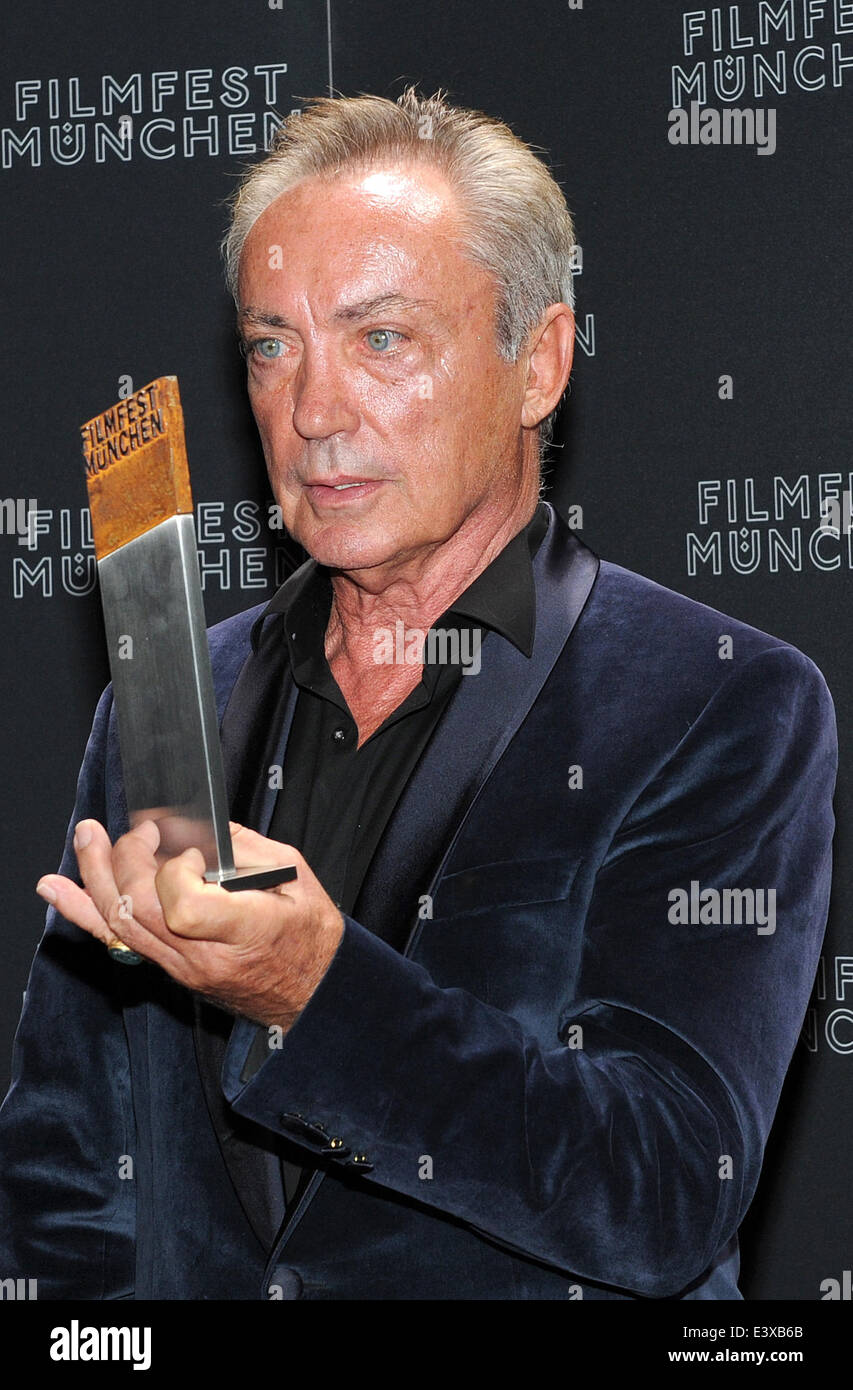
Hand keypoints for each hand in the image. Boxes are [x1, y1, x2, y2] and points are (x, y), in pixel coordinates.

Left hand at [35, 819, 344, 1030]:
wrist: (312, 992)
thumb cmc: (309, 934)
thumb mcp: (294, 875)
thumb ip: (241, 846)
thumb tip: (193, 823)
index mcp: (244, 931)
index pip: (182, 906)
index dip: (177, 869)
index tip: (196, 851)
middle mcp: (204, 956)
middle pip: (139, 908)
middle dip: (127, 857)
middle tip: (140, 830)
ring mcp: (183, 967)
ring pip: (120, 923)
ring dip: (95, 875)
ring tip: (86, 837)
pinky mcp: (171, 969)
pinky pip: (119, 941)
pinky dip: (84, 911)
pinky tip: (58, 889)